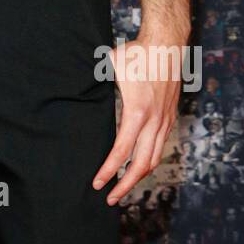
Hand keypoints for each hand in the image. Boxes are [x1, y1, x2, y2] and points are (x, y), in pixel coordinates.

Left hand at [92, 32, 183, 204]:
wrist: (167, 43)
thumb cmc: (137, 52)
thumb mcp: (110, 65)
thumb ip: (94, 79)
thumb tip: (73, 86)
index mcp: (138, 112)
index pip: (122, 151)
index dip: (109, 171)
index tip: (97, 183)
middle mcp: (155, 121)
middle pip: (142, 164)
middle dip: (125, 186)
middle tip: (110, 200)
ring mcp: (165, 120)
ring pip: (154, 158)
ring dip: (139, 177)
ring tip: (123, 188)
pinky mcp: (170, 117)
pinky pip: (160, 146)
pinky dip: (149, 161)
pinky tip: (138, 166)